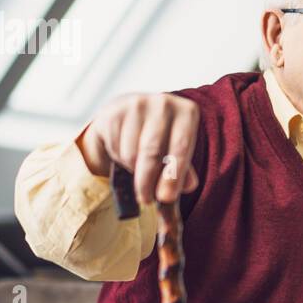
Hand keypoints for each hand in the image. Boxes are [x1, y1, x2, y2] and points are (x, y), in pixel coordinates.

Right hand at [77, 92, 200, 204]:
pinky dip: (120, 159)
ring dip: (133, 170)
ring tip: (137, 169)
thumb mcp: (176, 149)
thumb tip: (188, 186)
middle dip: (148, 181)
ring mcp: (136, 104)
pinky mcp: (114, 112)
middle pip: (153, 152)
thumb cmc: (160, 136)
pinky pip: (116, 149)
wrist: (127, 115)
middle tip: (146, 200)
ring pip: (132, 154)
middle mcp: (164, 102)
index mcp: (187, 111)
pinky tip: (124, 152)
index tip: (166, 198)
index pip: (181, 147)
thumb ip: (183, 169)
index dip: (173, 176)